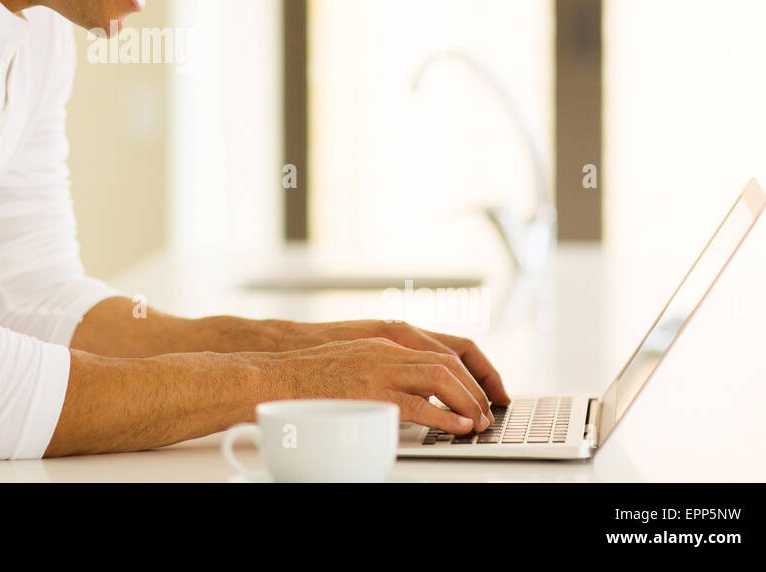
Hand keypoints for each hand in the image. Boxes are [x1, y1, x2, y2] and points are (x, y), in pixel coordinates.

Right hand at [275, 319, 510, 431]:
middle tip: (489, 412)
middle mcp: (388, 347)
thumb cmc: (310, 373)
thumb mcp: (357, 357)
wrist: (274, 375)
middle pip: (451, 360)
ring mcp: (378, 367)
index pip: (449, 346)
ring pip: (441, 376)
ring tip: (476, 422)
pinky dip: (444, 416)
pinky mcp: (368, 391)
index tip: (492, 391)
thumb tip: (418, 393)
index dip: (478, 369)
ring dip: (467, 400)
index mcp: (388, 338)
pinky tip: (456, 428)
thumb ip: (389, 367)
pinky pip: (417, 404)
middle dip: (478, 388)